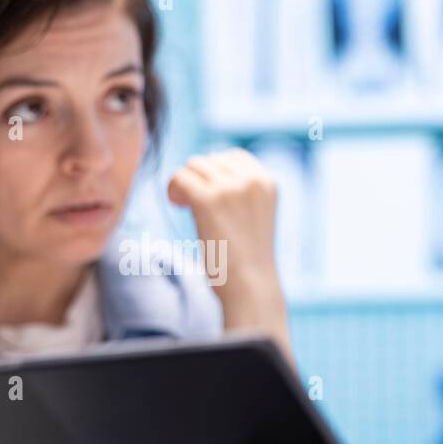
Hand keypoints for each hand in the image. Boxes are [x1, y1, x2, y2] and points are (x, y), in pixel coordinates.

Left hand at [167, 149, 292, 360]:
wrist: (251, 287)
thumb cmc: (249, 260)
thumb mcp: (255, 216)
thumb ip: (241, 191)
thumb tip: (207, 164)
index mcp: (268, 184)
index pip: (235, 157)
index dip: (217, 172)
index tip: (211, 194)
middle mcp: (252, 181)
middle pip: (210, 160)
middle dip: (199, 179)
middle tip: (195, 205)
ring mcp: (230, 188)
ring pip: (193, 166)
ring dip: (185, 184)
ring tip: (187, 207)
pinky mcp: (208, 199)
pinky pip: (180, 177)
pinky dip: (174, 190)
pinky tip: (179, 205)